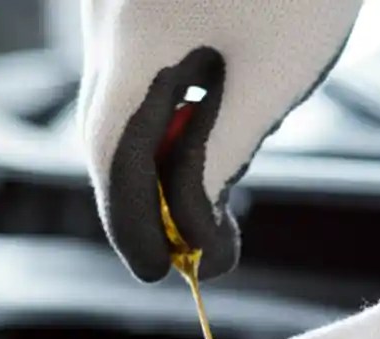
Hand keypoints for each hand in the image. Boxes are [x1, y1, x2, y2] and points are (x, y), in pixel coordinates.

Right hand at [77, 0, 362, 281]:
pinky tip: (212, 112)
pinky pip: (136, 61)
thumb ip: (223, 153)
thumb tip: (193, 220)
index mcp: (133, 41)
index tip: (164, 271)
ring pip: (119, 95)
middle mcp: (104, 18)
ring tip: (214, 183)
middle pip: (104, 129)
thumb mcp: (276, 75)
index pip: (108, 158)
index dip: (131, 226)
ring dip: (158, 149)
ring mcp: (113, 0)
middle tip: (201, 239)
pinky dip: (165, 103)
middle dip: (148, 193)